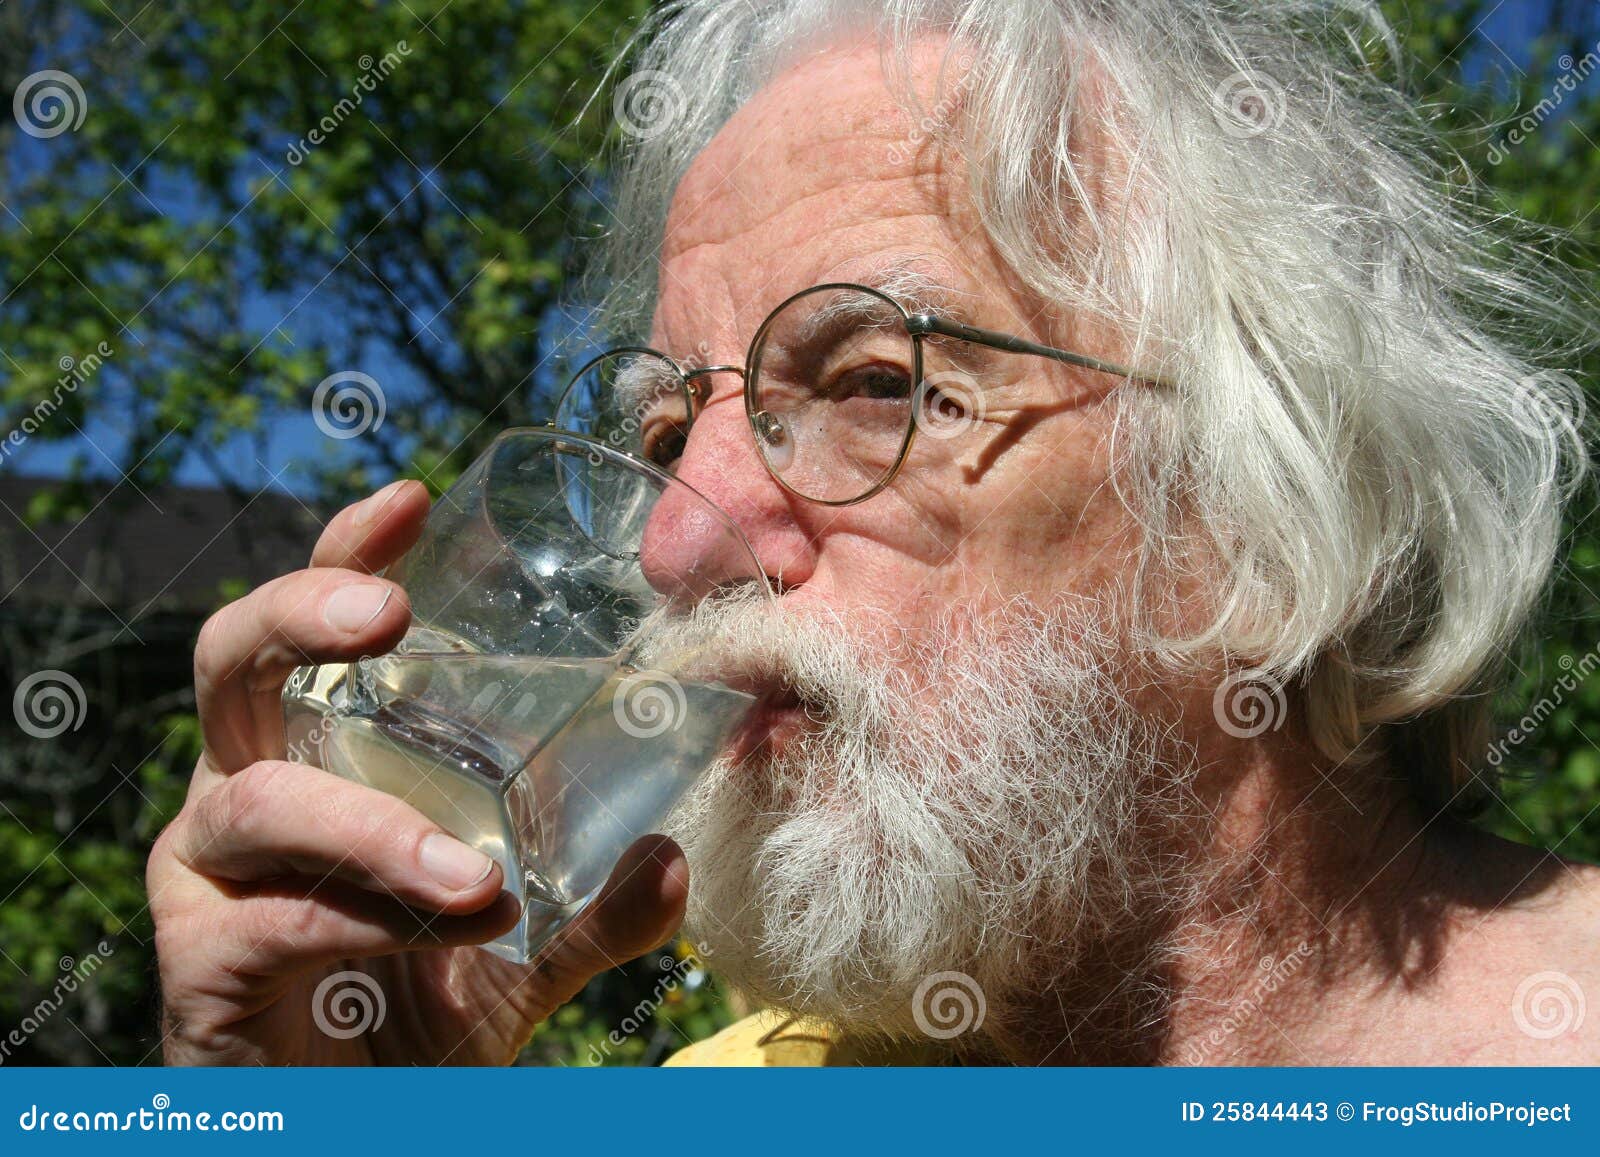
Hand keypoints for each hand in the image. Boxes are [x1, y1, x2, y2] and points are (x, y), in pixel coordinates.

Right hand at [149, 481, 688, 1064]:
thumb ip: (600, 902)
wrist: (362, 1118)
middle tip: (389, 614)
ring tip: (479, 879)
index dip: (344, 550)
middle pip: (233, 662)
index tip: (410, 495)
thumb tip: (676, 859)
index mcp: (322, 753)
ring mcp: (210, 873)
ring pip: (255, 803)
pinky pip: (269, 918)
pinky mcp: (198, 960)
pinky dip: (364, 921)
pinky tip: (445, 934)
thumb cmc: (425, 996)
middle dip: (302, 614)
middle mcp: (249, 788)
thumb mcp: (529, 941)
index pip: (314, 627)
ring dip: (375, 832)